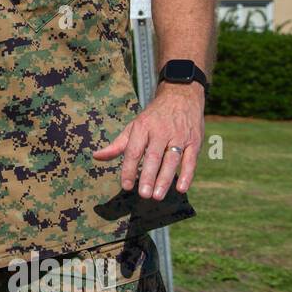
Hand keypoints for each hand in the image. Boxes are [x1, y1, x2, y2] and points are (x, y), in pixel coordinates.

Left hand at [92, 83, 204, 198]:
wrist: (181, 95)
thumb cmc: (153, 116)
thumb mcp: (134, 126)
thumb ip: (118, 144)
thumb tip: (97, 156)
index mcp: (142, 127)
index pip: (134, 151)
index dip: (129, 169)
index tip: (126, 186)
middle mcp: (161, 132)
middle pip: (154, 156)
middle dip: (148, 176)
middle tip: (144, 194)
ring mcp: (179, 136)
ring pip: (172, 160)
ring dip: (165, 178)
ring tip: (157, 195)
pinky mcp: (194, 141)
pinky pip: (191, 160)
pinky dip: (187, 174)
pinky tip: (181, 188)